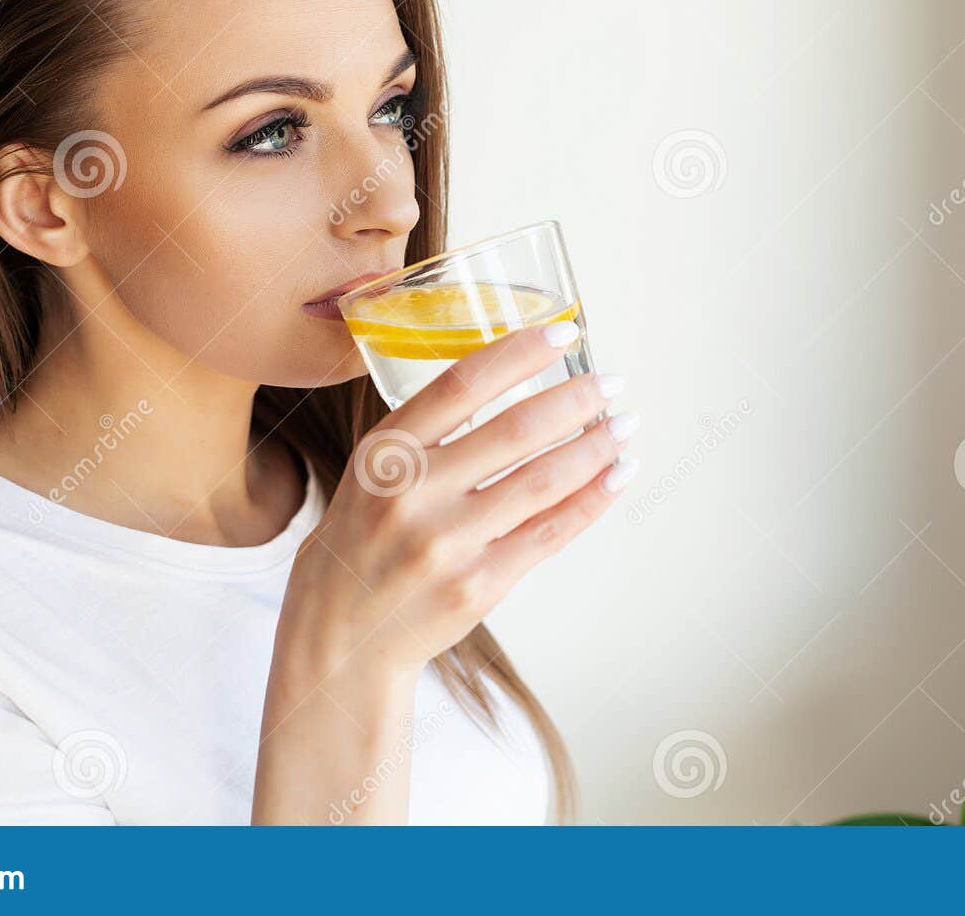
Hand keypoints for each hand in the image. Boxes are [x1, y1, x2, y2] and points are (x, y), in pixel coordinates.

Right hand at [272, 319, 636, 683]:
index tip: (564, 332)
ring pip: (544, 481)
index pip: (462, 383)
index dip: (520, 353)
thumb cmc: (366, 537)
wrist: (340, 632)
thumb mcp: (373, 470)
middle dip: (577, 400)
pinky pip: (550, 533)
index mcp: (386, 451)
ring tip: (624, 427)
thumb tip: (519, 378)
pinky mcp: (478, 586)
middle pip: (516, 429)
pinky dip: (592, 500)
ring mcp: (447, 543)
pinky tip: (616, 476)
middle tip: (610, 382)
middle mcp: (413, 493)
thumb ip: (430, 430)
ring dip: (596, 448)